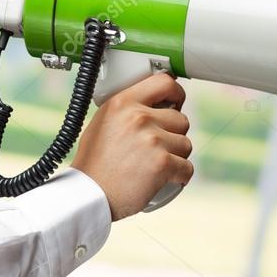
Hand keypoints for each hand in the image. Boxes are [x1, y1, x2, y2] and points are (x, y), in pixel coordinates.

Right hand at [72, 72, 192, 220]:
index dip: (176, 93)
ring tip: (154, 165)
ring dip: (176, 156)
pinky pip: (187, 167)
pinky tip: (165, 179)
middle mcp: (138, 117)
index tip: (176, 101)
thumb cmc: (94, 163)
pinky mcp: (162, 163)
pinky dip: (179, 176)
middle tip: (155, 148)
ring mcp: (152, 139)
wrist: (90, 194)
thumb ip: (128, 110)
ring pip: (186, 143)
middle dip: (173, 134)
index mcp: (123, 102)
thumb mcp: (103, 122)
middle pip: (180, 118)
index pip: (164, 82)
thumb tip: (157, 104)